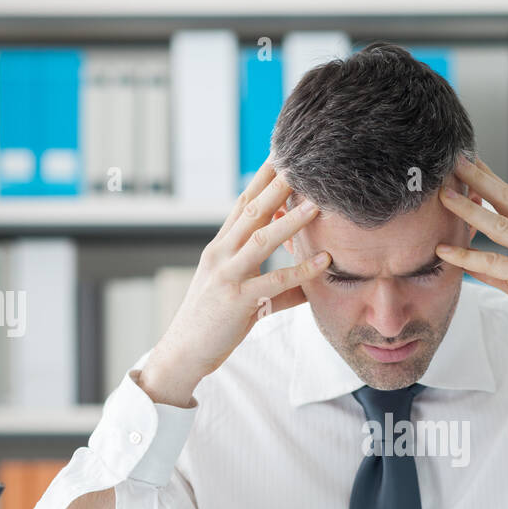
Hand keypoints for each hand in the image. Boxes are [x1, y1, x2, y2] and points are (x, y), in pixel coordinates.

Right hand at [138, 158, 332, 405]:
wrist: (183, 352)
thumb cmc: (213, 324)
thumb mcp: (242, 297)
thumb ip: (275, 287)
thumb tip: (308, 283)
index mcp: (220, 247)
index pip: (243, 204)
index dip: (262, 180)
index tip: (281, 156)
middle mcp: (221, 254)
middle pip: (252, 211)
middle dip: (277, 185)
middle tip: (301, 160)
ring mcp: (227, 275)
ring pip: (262, 239)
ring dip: (292, 220)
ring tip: (317, 202)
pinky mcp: (237, 300)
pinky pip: (275, 282)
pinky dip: (301, 270)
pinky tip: (324, 260)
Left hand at [435, 156, 507, 365]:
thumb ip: (501, 264)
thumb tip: (471, 259)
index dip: (490, 178)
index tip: (469, 161)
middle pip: (506, 199)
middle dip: (478, 179)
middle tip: (454, 161)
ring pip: (496, 225)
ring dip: (467, 210)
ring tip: (443, 196)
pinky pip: (490, 262)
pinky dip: (464, 255)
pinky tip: (445, 250)